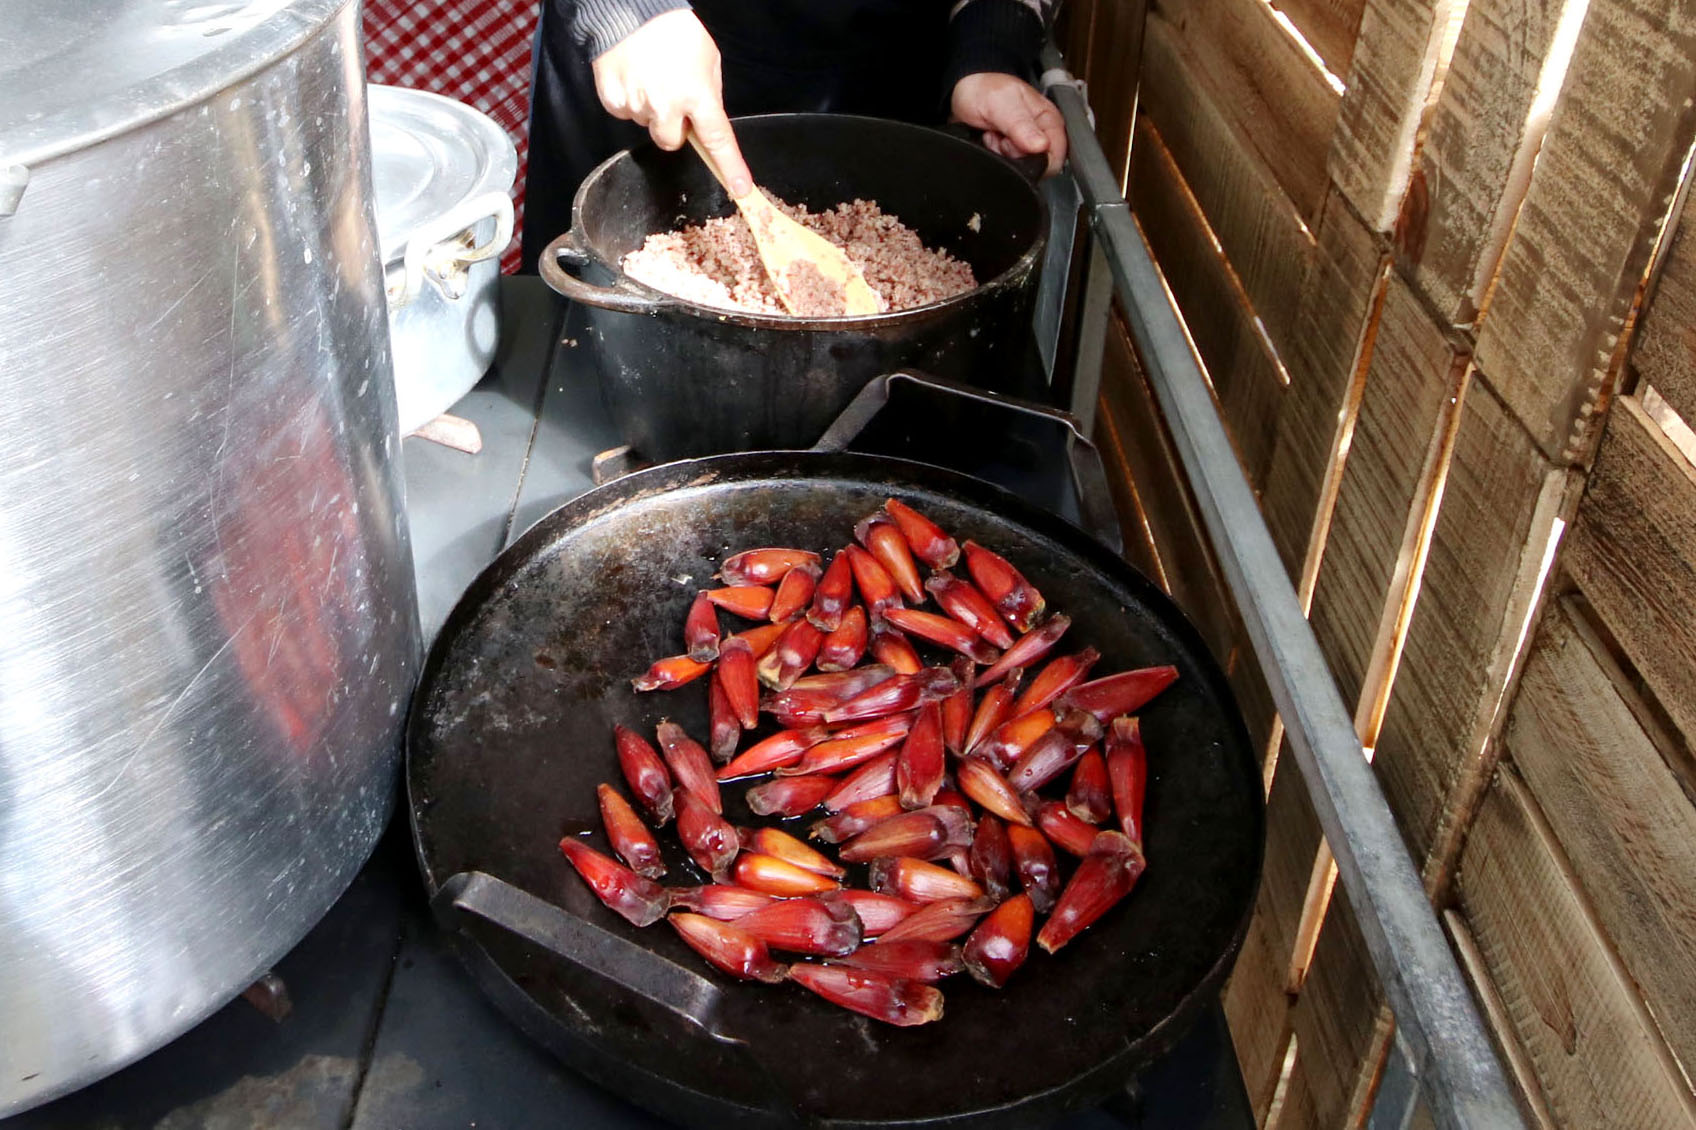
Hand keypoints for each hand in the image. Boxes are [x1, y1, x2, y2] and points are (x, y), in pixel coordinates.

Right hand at [592, 10, 752, 195]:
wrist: (631, 7)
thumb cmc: (675, 28)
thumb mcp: (708, 58)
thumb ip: (709, 94)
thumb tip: (705, 120)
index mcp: (697, 94)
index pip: (718, 139)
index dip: (730, 166)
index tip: (740, 189)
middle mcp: (667, 105)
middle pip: (671, 142)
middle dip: (673, 126)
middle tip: (671, 97)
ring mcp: (637, 104)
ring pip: (647, 125)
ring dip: (650, 109)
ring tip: (650, 75)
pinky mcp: (612, 99)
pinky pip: (624, 113)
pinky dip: (629, 99)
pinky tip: (632, 75)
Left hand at [950, 72, 1066, 176]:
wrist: (963, 94)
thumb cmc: (983, 91)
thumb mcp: (1001, 102)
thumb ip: (1020, 124)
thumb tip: (1041, 145)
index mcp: (1049, 119)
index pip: (1056, 156)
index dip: (1034, 156)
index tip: (1015, 141)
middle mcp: (1041, 134)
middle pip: (1037, 166)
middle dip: (1015, 156)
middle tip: (1002, 136)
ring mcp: (1026, 146)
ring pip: (1020, 170)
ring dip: (1002, 156)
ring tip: (995, 136)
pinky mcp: (1011, 155)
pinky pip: (1007, 169)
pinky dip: (995, 158)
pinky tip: (991, 142)